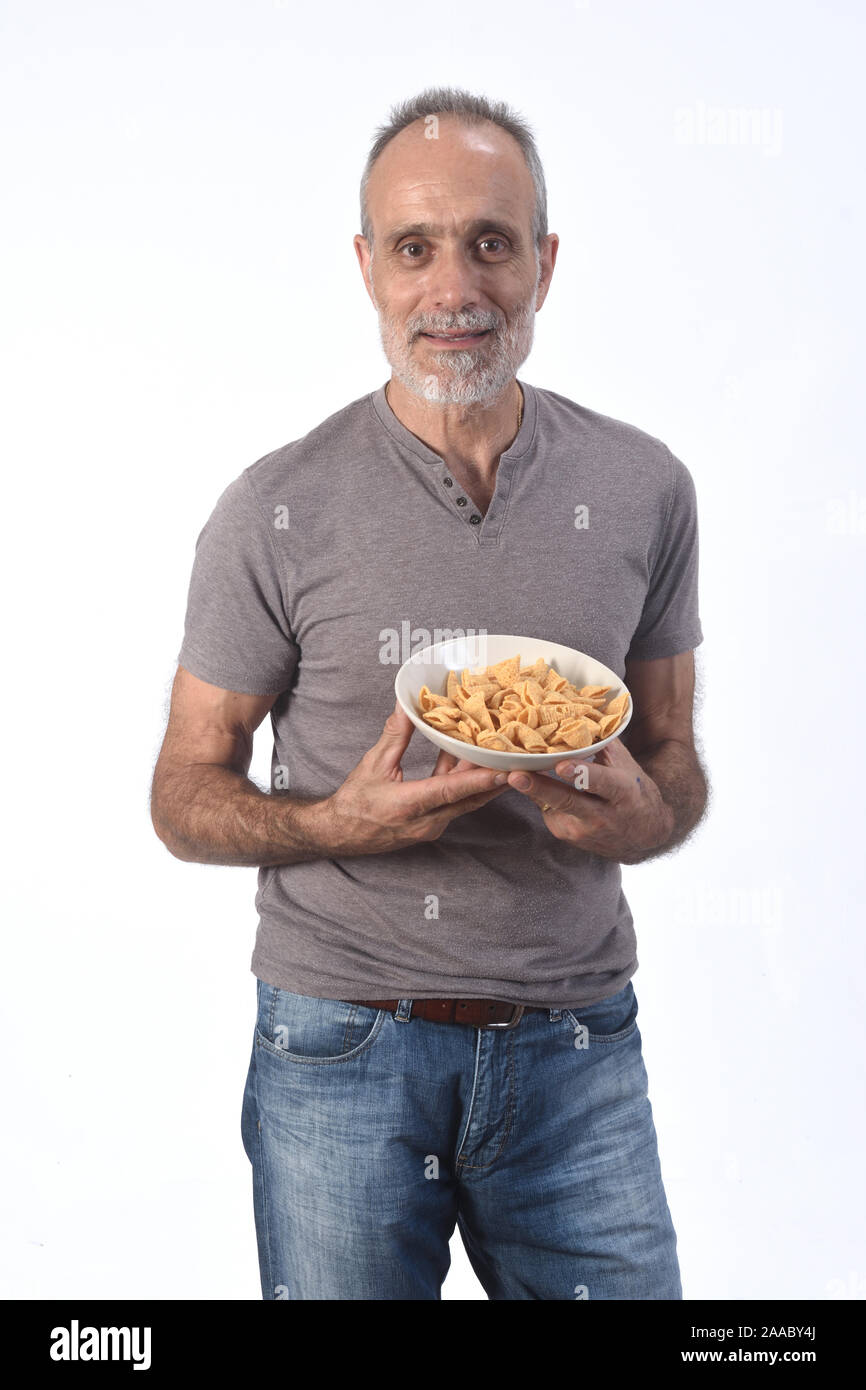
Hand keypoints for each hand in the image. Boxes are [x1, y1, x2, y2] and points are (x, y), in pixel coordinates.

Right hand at [318, 700, 507, 855]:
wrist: (342, 833)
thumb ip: (395, 735)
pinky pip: (456, 803)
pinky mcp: (433, 825)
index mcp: (410, 805)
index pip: (451, 790)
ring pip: (466, 802)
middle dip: (495, 778)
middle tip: (519, 758)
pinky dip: (466, 784)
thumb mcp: (373, 764)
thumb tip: (407, 705)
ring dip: (484, 780)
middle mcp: (427, 821)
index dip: (480, 779)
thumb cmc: (355, 800)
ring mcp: (432, 826)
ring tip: (505, 757)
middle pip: (469, 798)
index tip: (506, 770)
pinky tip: (472, 762)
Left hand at [504, 737, 674, 861]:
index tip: (561, 765)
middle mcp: (602, 815)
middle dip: (539, 788)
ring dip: (528, 789)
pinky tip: (528, 781)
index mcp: (622, 792)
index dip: (581, 774)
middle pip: (567, 800)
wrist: (643, 836)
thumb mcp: (625, 767)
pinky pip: (546, 809)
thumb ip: (602, 745)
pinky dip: (537, 793)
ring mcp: (582, 829)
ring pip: (550, 805)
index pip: (601, 783)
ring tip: (506, 775)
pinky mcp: (566, 834)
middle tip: (515, 776)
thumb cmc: (633, 792)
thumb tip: (578, 715)